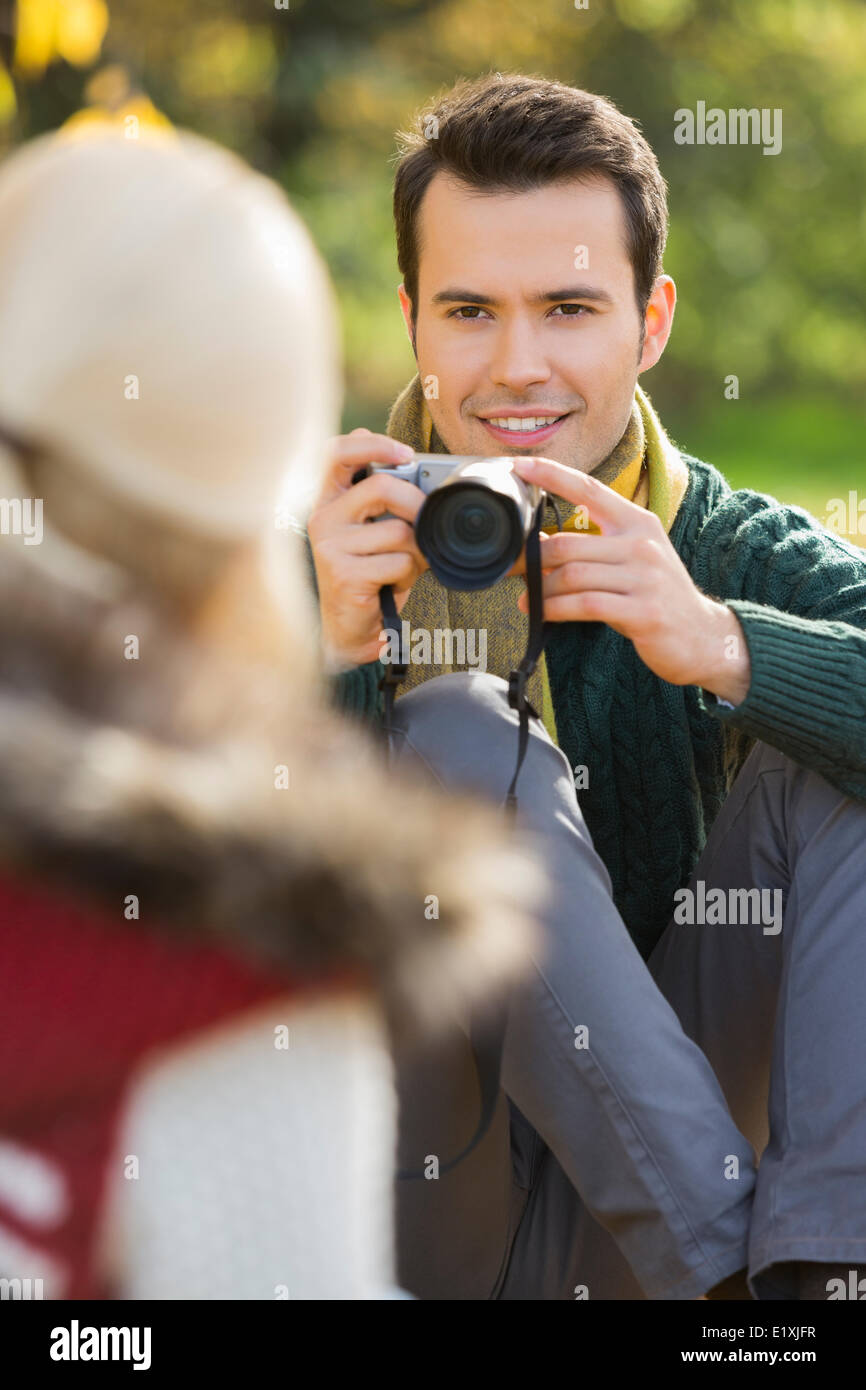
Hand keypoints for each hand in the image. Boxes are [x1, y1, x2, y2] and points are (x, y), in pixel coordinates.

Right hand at [307, 429, 427, 666]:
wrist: (350, 627)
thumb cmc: (369, 574)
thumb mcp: (374, 531)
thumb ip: (386, 502)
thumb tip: (421, 473)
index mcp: (329, 500)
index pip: (337, 452)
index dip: (373, 444)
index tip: (406, 453)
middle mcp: (323, 518)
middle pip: (382, 487)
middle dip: (417, 504)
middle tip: (427, 522)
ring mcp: (330, 546)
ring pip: (398, 531)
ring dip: (415, 552)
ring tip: (403, 567)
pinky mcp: (343, 573)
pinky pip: (398, 562)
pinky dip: (408, 575)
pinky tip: (393, 584)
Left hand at [511, 456, 750, 703]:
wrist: (702, 635)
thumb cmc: (657, 595)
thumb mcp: (632, 559)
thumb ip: (594, 546)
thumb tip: (538, 542)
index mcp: (638, 522)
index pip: (589, 488)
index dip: (552, 475)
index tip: (519, 467)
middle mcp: (642, 544)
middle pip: (567, 543)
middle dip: (531, 558)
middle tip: (510, 569)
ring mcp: (645, 578)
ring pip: (572, 575)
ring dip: (541, 589)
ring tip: (525, 597)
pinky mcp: (643, 611)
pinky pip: (585, 604)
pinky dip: (556, 609)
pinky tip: (542, 614)